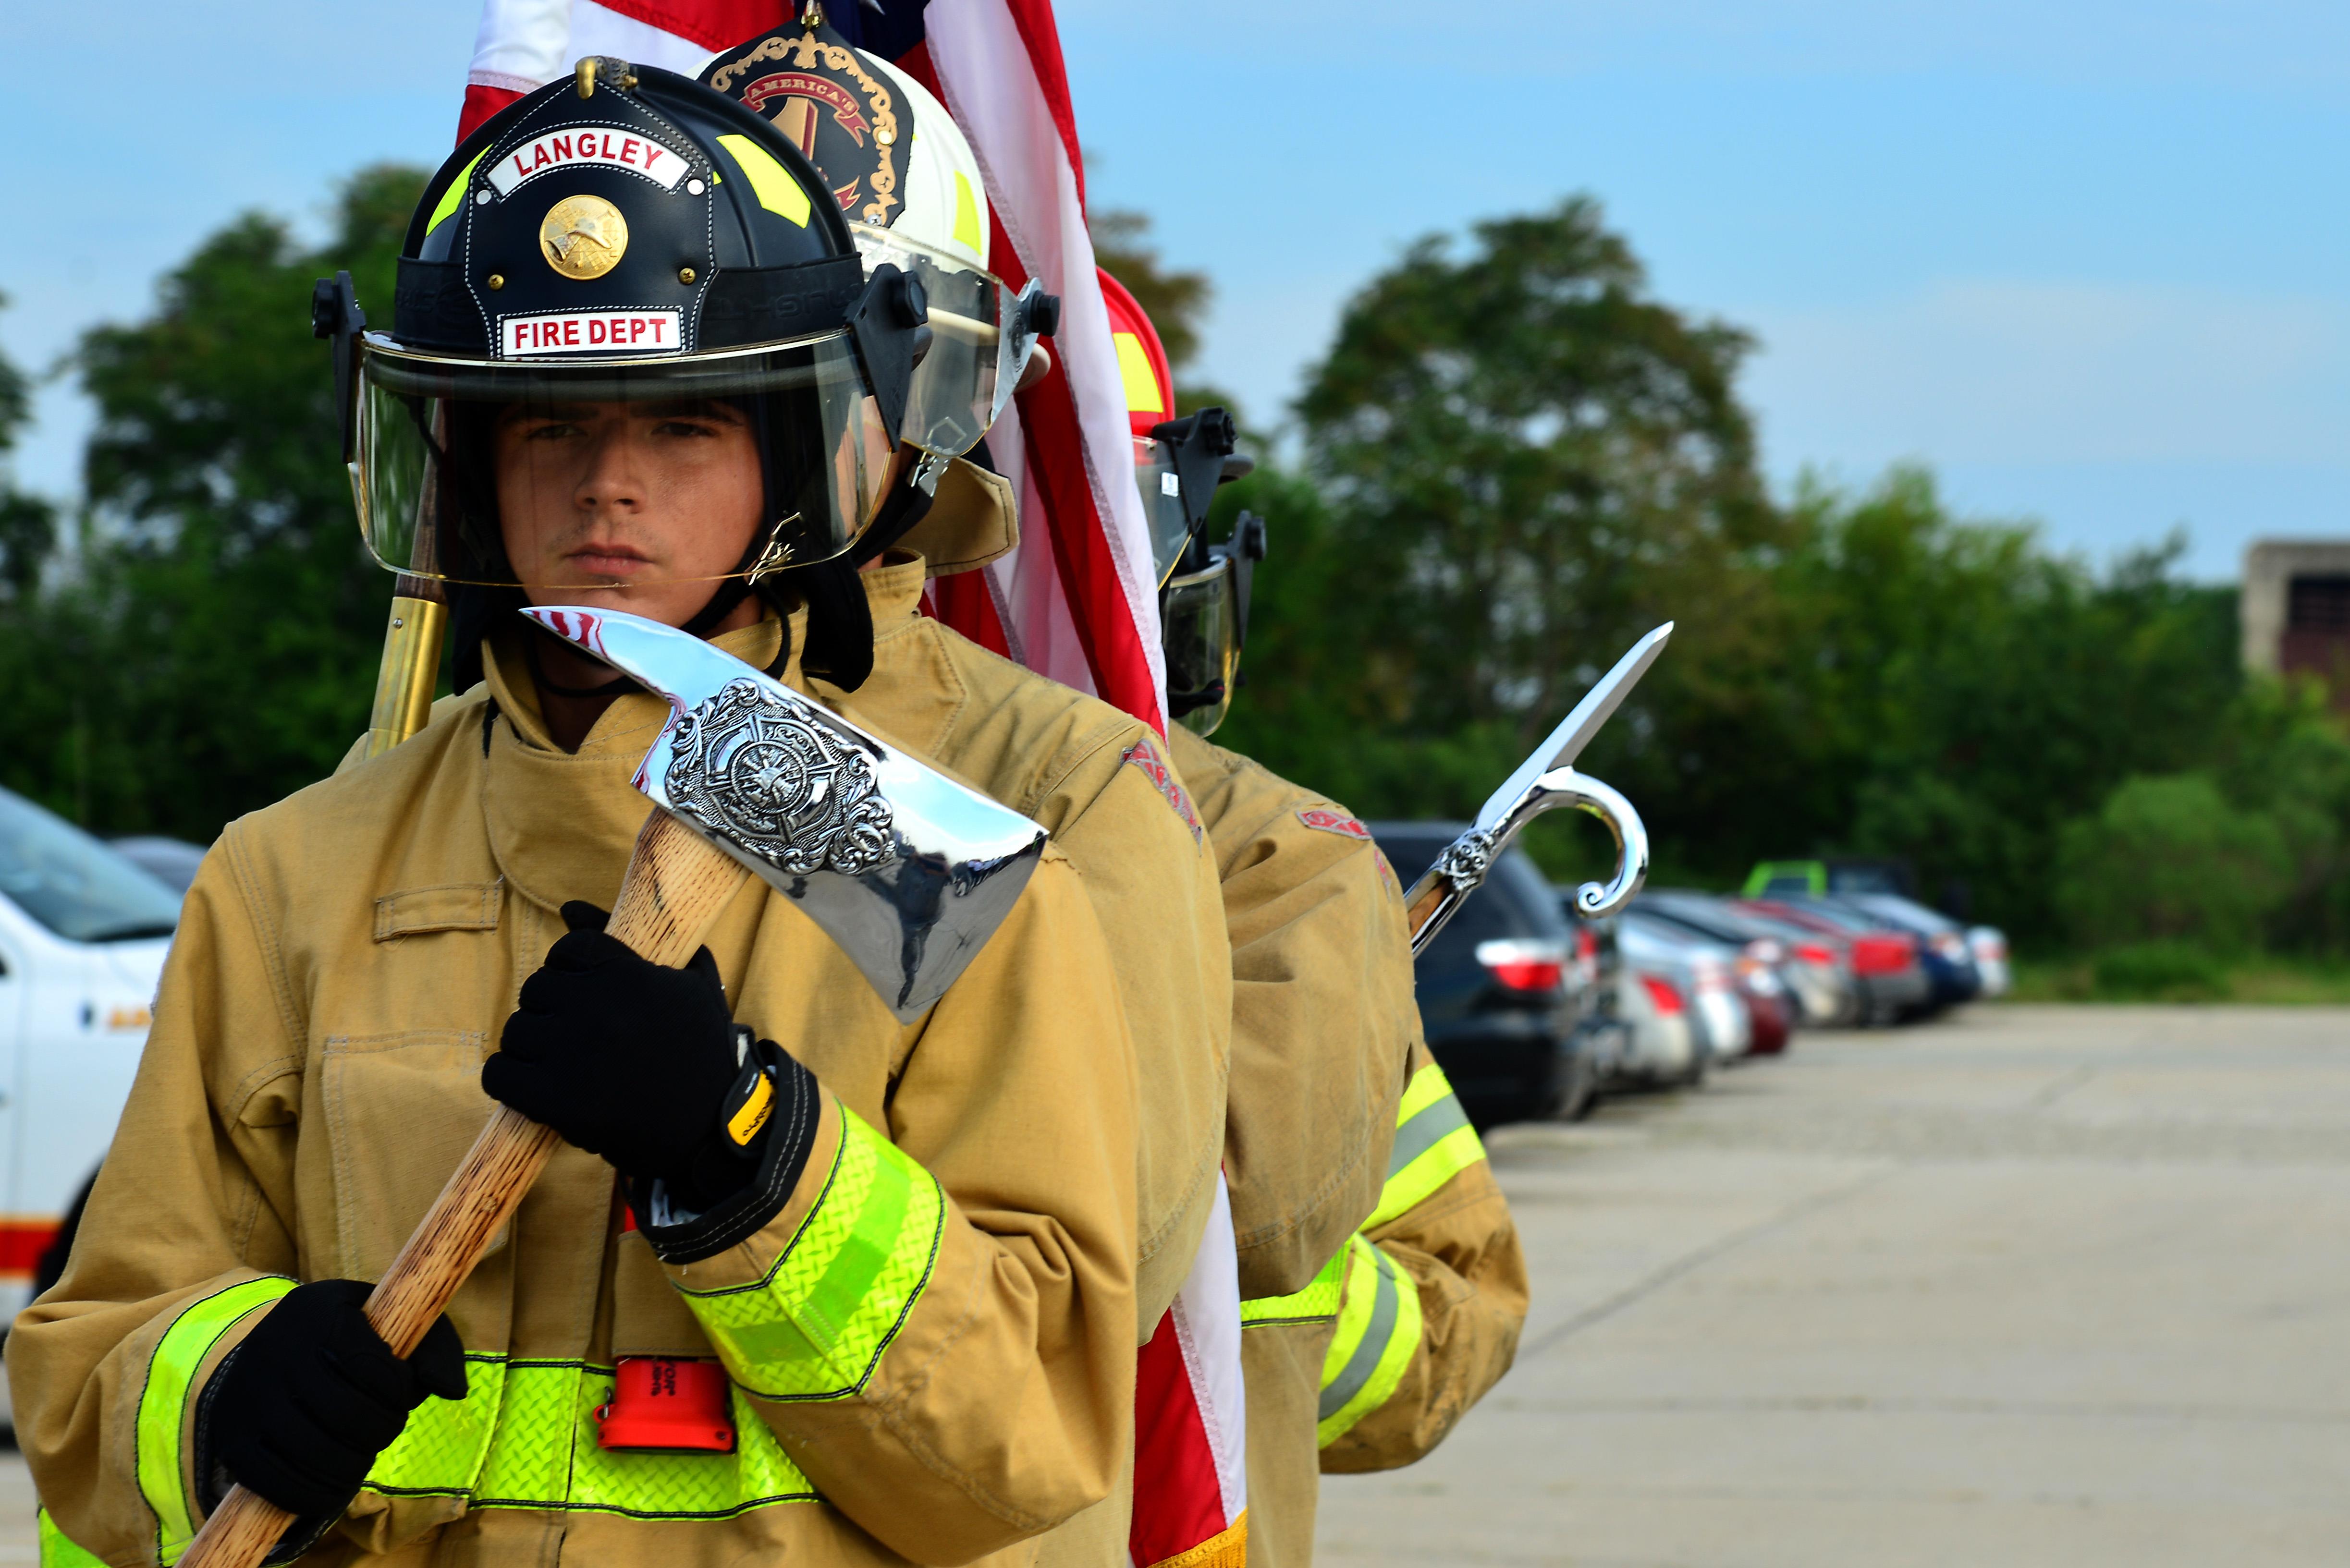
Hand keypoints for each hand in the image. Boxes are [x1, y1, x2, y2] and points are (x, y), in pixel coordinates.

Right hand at [200, 1279, 465, 1517]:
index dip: (397, 1388)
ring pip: (313, 1452)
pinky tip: (335, 1485)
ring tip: (364, 1454)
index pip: (369, 1363)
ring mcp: (247, 1398)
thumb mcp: (395, 1324)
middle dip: (381, 1429)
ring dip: (353, 1465)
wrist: (270, 1355)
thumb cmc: (352, 1340)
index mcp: (316, 1310)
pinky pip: (277, 1482)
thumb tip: (454, 1391)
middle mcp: (273, 1349)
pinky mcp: (232, 1440)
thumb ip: (436, 1350)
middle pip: (345, 1413)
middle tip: (386, 1427)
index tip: (401, 1389)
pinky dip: (315, 1494)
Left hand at [484, 901, 748, 1197]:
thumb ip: (630, 938)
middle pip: (536, 987)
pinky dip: (508, 1079)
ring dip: (531, 1044)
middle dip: (551, 1007)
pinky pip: (499, 1074)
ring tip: (559, 1062)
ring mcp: (573, 1054)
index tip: (587, 994)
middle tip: (576, 1033)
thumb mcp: (689, 982)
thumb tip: (568, 908)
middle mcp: (597, 1008)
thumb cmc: (703, 1050)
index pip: (568, 948)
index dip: (573, 970)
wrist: (711, 1127)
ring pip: (515, 1030)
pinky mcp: (556, 1101)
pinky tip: (534, 1086)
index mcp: (630, 974)